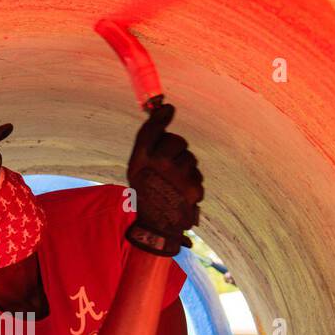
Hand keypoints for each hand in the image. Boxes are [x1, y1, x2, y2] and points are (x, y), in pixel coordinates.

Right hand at [125, 104, 203, 254]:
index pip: (152, 130)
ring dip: (185, 169)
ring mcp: (178, 176)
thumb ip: (148, 140)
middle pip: (177, 141)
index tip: (168, 108)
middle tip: (167, 167)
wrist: (156, 226)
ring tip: (173, 184)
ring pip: (190, 159)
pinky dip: (191, 183)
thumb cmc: (146, 193)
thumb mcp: (138, 168)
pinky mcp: (193, 187)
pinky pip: (197, 175)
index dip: (161, 116)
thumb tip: (166, 107)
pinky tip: (180, 193)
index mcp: (141, 160)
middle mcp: (159, 165)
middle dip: (175, 150)